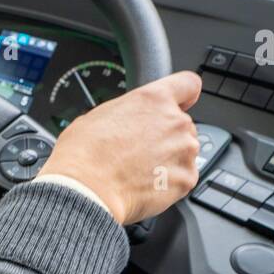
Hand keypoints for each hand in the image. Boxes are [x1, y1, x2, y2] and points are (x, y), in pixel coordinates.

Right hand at [38, 71, 202, 224]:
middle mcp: (175, 121)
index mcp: (153, 99)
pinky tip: (146, 184)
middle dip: (165, 136)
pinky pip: (184, 177)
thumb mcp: (98, 115)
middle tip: (140, 150)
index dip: (184, 96)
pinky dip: (170, 182)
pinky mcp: (186, 178)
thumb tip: (125, 121)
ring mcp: (184, 150)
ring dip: (169, 159)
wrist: (87, 189)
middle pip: (182, 125)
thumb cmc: (85, 154)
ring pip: (184, 152)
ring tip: (140, 171)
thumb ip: (126, 112)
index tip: (181, 103)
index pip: (188, 84)